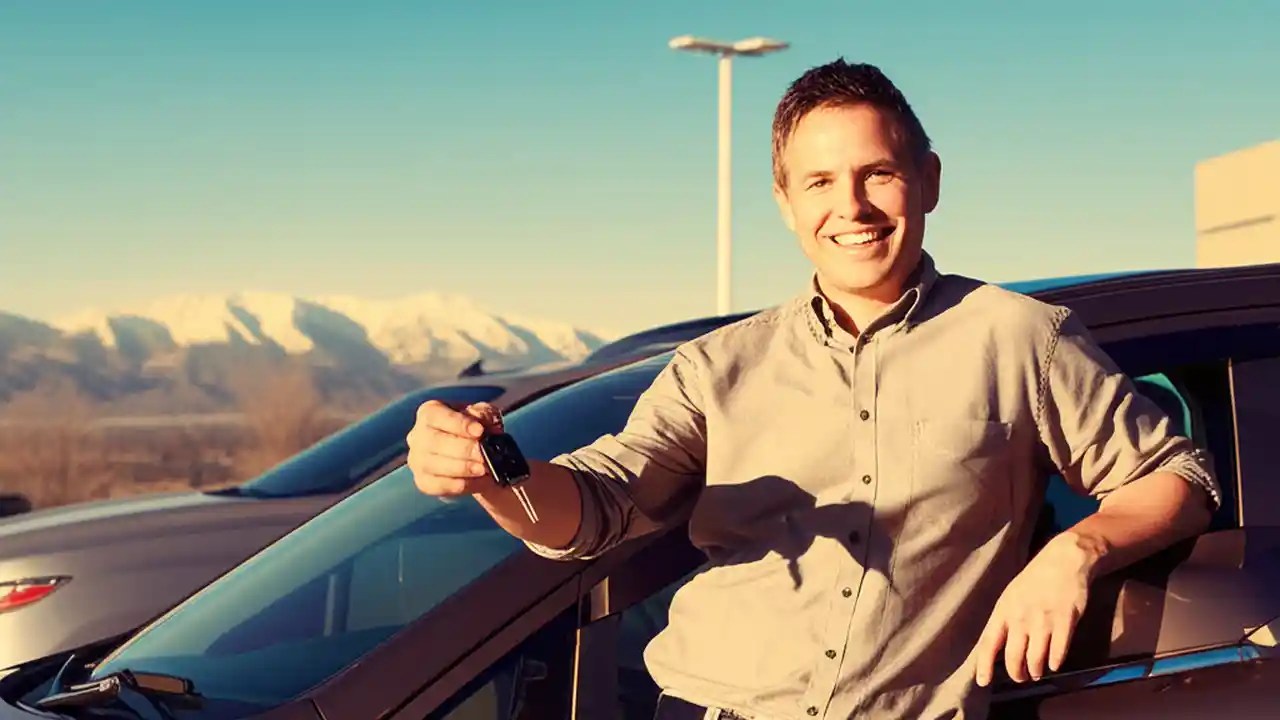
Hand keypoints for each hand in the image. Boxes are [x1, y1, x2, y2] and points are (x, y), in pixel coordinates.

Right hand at [407, 400, 503, 497]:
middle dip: (463, 449)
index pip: (437, 415)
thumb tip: (481, 423)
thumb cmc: (477, 430)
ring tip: (483, 469)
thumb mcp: (484, 416)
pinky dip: (457, 485)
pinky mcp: (422, 482)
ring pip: (433, 465)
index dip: (458, 423)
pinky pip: (436, 485)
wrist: (476, 458)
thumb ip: (483, 415)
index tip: (479, 431)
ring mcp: (417, 460)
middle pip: (434, 441)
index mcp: (430, 412)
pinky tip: (474, 481)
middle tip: (484, 455)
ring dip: (461, 468)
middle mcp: (417, 435)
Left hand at [973, 533, 1095, 686]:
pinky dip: (1055, 662)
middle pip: (1014, 657)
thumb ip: (1005, 620)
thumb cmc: (1034, 579)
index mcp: (1003, 610)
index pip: (988, 643)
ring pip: (1036, 659)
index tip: (982, 682)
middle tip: (1022, 677)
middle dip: (1017, 674)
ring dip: (1036, 670)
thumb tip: (997, 646)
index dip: (984, 665)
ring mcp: (1043, 620)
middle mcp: (1020, 617)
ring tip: (1037, 672)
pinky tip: (1055, 663)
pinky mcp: (1066, 621)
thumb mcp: (1010, 596)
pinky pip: (1058, 652)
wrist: (1063, 560)